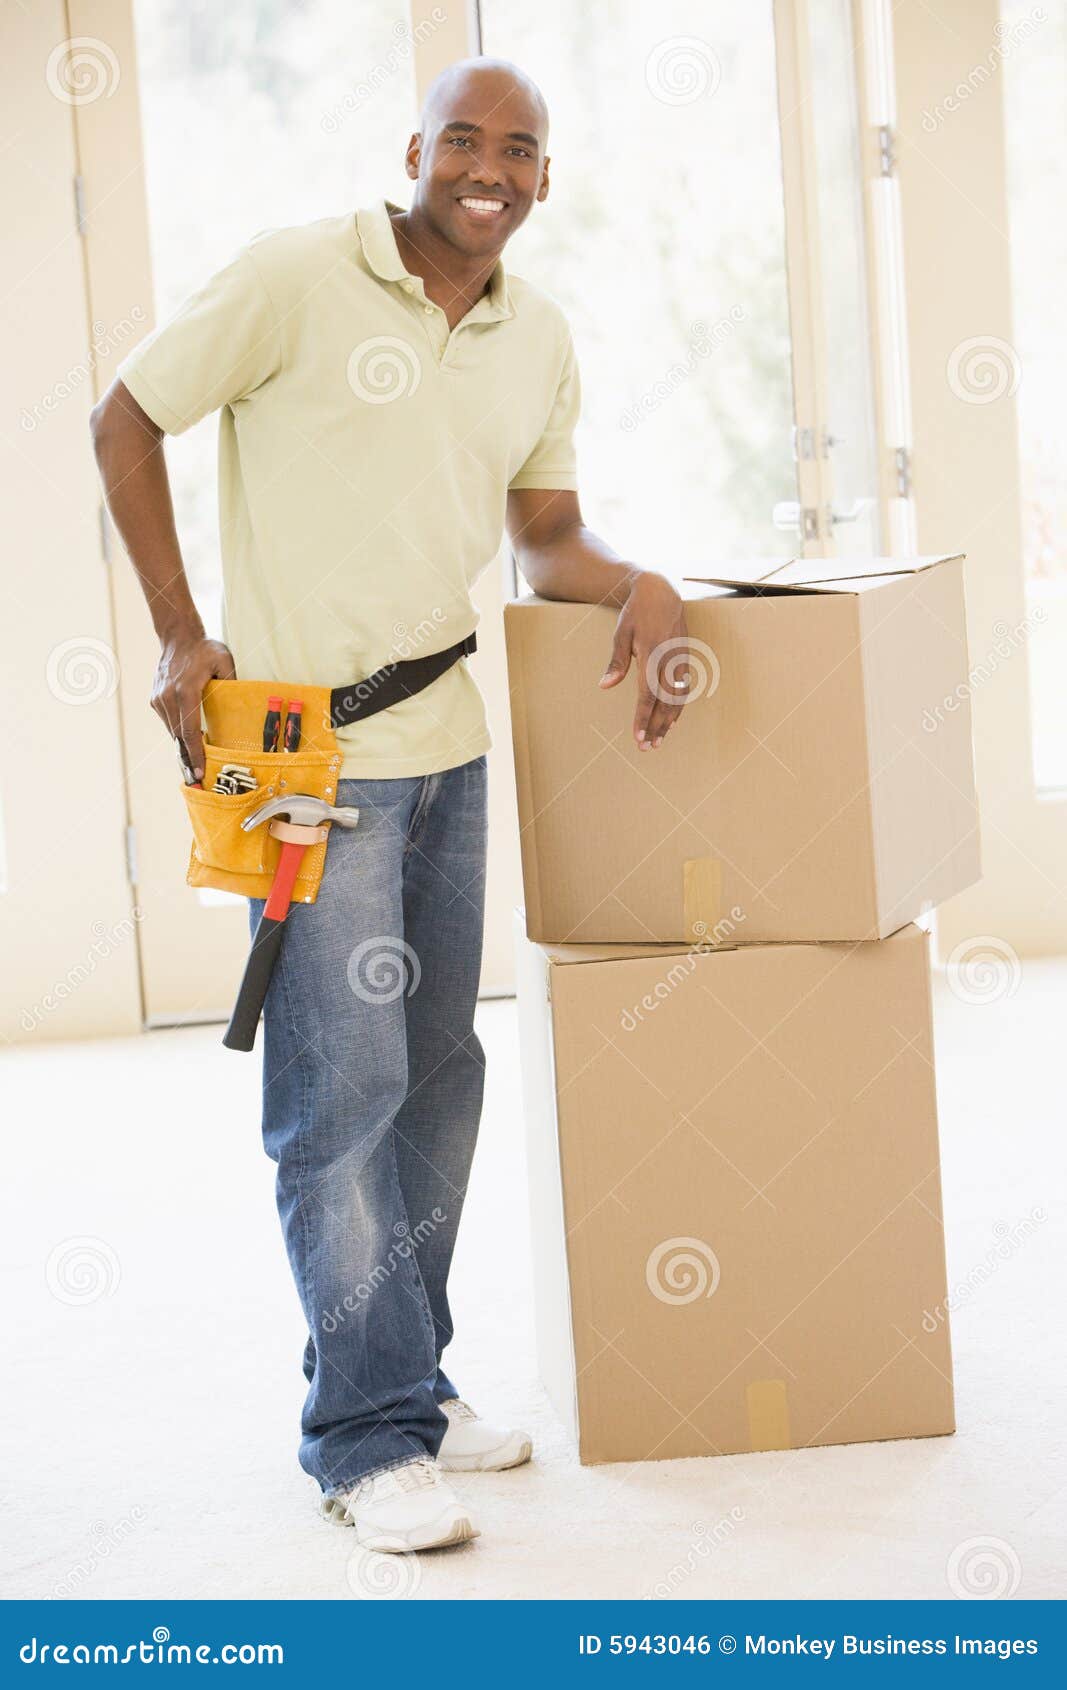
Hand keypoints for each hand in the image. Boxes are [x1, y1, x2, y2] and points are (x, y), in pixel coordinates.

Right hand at [151, 627, 235, 781]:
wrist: (178, 636)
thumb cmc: (205, 649)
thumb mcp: (225, 662)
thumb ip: (231, 685)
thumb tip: (239, 709)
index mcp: (186, 691)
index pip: (190, 731)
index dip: (195, 754)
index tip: (198, 773)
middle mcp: (169, 698)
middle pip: (179, 737)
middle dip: (188, 759)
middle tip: (197, 780)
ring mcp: (159, 699)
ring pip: (172, 731)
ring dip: (183, 747)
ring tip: (194, 767)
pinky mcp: (155, 699)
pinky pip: (168, 722)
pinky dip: (178, 732)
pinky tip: (188, 741)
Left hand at [599, 573, 689, 748]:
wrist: (661, 591)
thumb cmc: (637, 613)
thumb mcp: (621, 634)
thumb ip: (616, 662)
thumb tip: (605, 686)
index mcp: (652, 655)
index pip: (647, 695)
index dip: (643, 718)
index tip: (638, 738)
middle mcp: (669, 660)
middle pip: (664, 702)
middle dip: (655, 727)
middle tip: (647, 748)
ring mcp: (681, 660)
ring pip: (677, 698)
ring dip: (668, 722)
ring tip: (659, 740)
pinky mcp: (686, 659)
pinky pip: (684, 689)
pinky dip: (678, 707)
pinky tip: (672, 721)